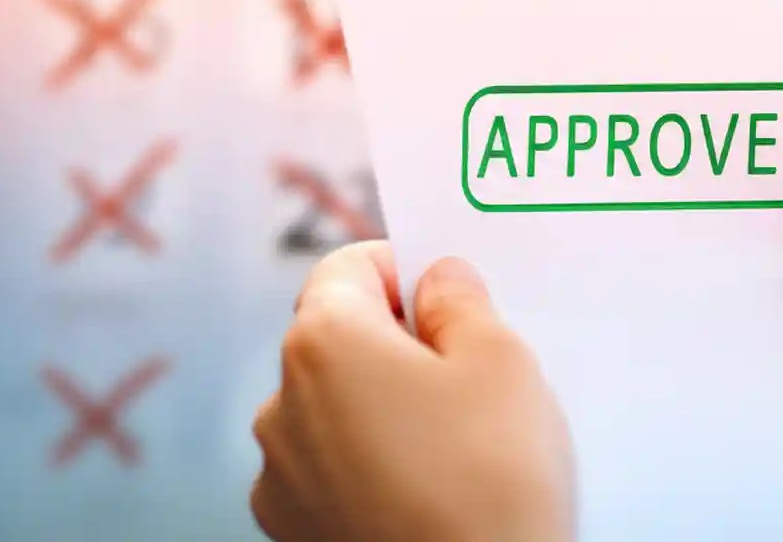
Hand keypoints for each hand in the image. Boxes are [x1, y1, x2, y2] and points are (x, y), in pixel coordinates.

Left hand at [250, 243, 573, 541]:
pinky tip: (428, 487)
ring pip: (336, 405)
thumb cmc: (491, 483)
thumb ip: (460, 301)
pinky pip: (332, 467)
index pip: (349, 266)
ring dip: (385, 406)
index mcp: (324, 343)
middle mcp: (281, 404)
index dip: (404, 270)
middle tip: (469, 377)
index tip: (448, 301)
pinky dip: (371, 463)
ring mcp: (281, 474)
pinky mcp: (295, 528)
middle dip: (400, 344)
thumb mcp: (502, 362)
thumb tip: (436, 281)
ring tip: (456, 444)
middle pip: (340, 337)